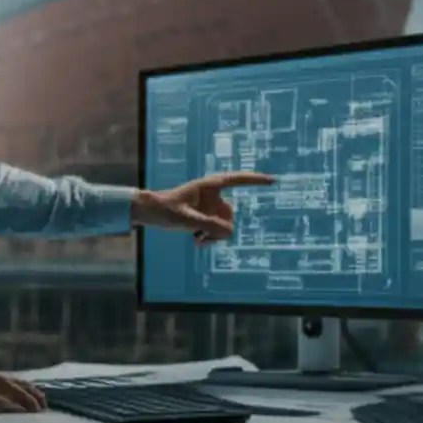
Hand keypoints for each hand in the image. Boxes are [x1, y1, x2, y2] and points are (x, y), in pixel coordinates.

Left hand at [130, 171, 275, 242]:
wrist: (149, 212)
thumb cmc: (164, 208)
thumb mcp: (185, 219)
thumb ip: (207, 225)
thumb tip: (229, 232)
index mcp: (209, 186)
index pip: (236, 180)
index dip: (255, 180)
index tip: (272, 180)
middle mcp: (213, 196)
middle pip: (230, 214)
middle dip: (221, 229)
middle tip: (204, 238)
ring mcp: (210, 207)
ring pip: (224, 226)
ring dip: (214, 236)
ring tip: (197, 240)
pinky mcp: (206, 217)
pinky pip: (217, 231)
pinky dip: (209, 238)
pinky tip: (197, 242)